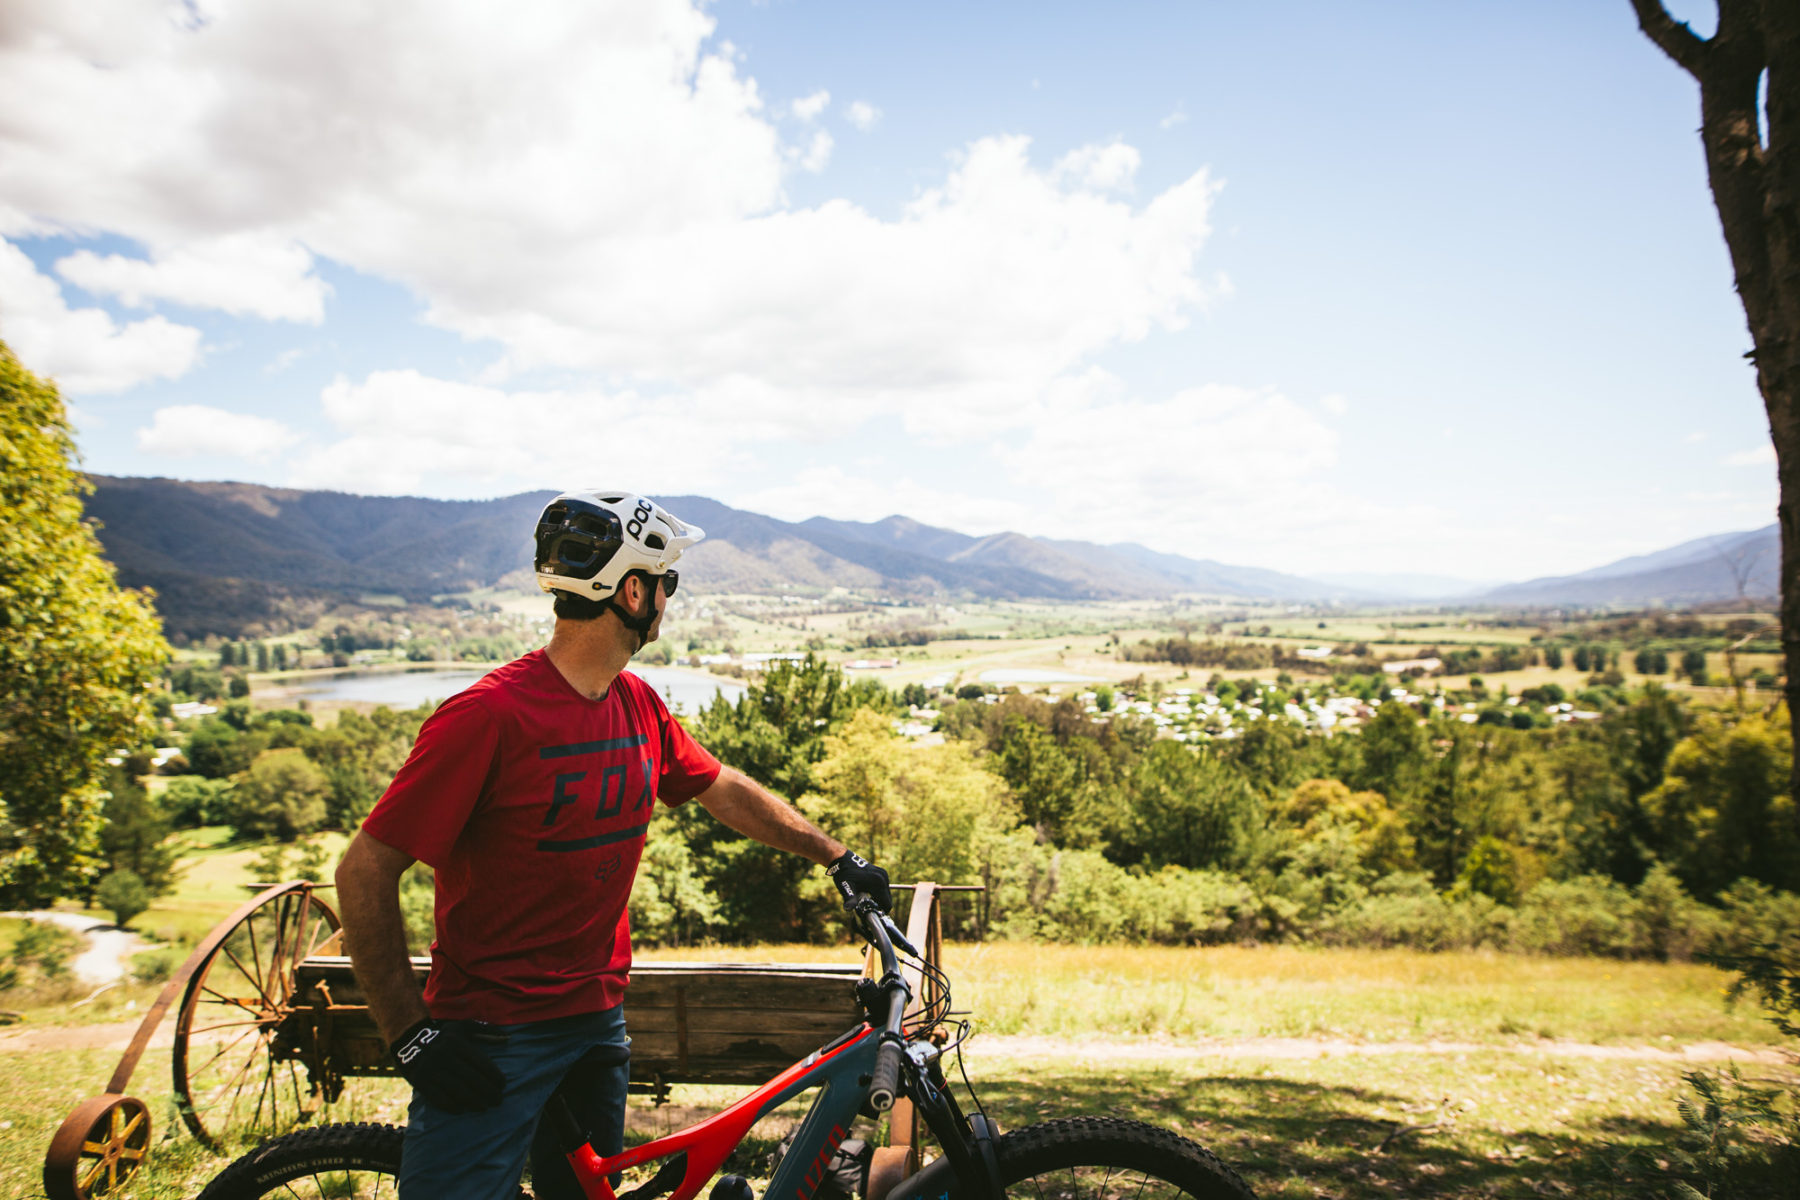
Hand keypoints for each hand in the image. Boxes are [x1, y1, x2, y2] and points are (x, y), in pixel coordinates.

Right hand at [390, 1019, 505, 1112]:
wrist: (409, 1041)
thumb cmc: (444, 1036)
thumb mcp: (463, 1027)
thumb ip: (486, 1030)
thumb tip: (508, 1038)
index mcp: (456, 1043)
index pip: (481, 1063)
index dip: (494, 1076)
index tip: (503, 1085)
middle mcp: (444, 1056)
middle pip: (472, 1080)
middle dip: (488, 1092)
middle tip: (498, 1100)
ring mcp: (431, 1070)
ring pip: (457, 1091)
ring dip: (474, 1102)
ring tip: (485, 1107)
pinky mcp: (420, 1082)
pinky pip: (439, 1099)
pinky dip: (452, 1107)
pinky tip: (463, 1110)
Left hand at [827, 851, 890, 911]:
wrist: (843, 860)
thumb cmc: (844, 875)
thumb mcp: (845, 887)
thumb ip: (850, 898)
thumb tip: (848, 909)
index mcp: (877, 882)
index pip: (887, 904)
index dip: (881, 911)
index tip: (870, 911)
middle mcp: (883, 877)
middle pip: (888, 899)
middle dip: (880, 905)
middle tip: (866, 905)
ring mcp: (883, 874)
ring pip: (886, 893)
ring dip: (879, 898)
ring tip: (866, 897)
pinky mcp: (882, 872)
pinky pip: (884, 887)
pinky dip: (878, 892)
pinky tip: (868, 891)